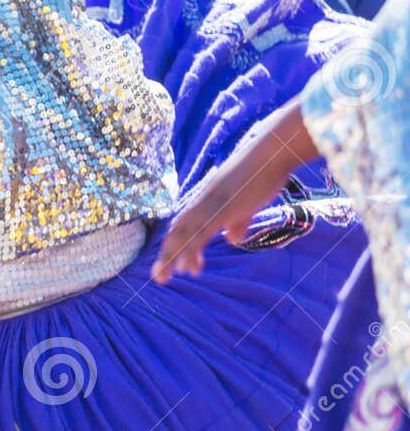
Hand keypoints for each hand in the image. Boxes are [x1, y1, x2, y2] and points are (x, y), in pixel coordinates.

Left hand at [151, 98, 316, 282]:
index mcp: (205, 201)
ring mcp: (209, 205)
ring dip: (173, 257)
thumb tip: (232, 239)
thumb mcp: (247, 204)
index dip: (178, 246)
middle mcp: (201, 203)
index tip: (176, 266)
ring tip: (166, 277)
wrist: (270, 153)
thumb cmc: (262, 174)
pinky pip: (200, 233)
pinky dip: (191, 249)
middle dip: (167, 255)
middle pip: (177, 232)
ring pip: (183, 235)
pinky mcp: (220, 208)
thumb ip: (238, 222)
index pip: (184, 226)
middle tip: (160, 277)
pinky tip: (188, 265)